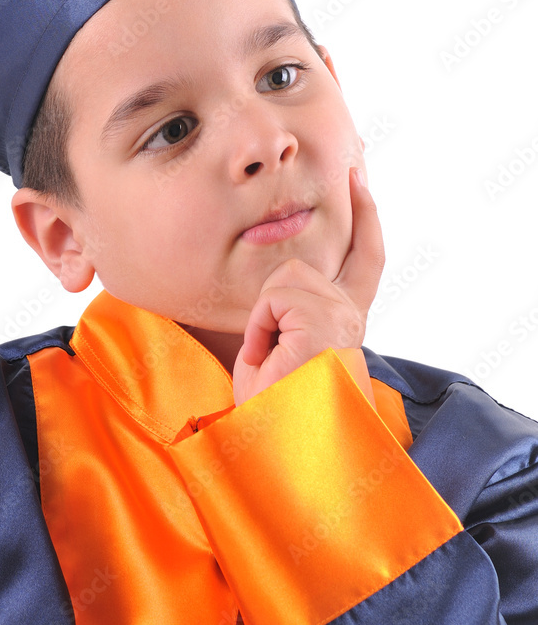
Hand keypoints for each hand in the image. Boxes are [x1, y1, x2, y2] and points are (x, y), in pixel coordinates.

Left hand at [232, 167, 384, 406]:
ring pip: (282, 279)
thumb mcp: (281, 347)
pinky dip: (259, 329)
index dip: (365, 215)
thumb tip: (282, 281)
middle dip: (286, 290)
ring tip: (270, 363)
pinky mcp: (324, 319)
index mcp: (346, 323)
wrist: (281, 447)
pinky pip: (273, 300)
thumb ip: (289, 307)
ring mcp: (342, 315)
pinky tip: (269, 359)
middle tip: (314, 267)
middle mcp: (353, 315)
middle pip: (302, 267)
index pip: (365, 257)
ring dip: (262, 321)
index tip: (357, 177)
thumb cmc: (273, 407)